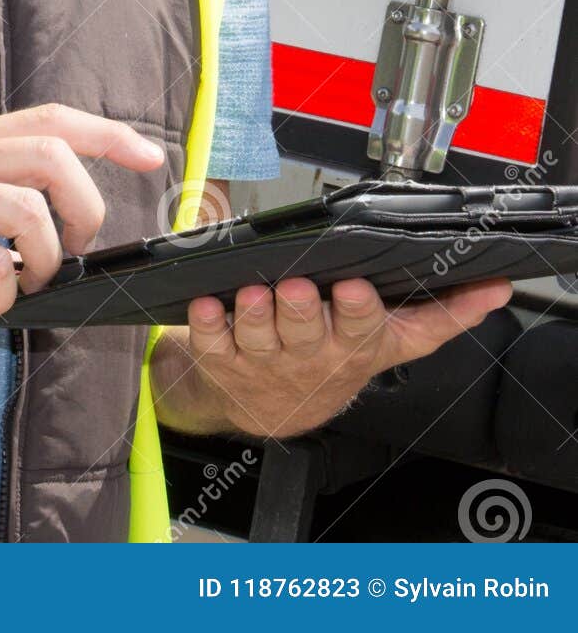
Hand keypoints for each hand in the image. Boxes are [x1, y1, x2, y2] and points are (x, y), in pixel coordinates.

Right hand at [0, 104, 163, 321]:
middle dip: (86, 207)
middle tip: (72, 249)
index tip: (151, 155)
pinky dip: (0, 296)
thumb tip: (36, 223)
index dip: (109, 133)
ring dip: (45, 258)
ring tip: (24, 286)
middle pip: (53, 155)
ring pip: (29, 210)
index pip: (51, 119)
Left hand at [162, 274, 512, 437]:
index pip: (361, 328)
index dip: (358, 311)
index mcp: (352, 346)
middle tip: (296, 289)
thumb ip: (444, 315)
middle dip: (301, 311)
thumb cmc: (336, 357)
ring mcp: (262, 360)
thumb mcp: (395, 342)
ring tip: (252, 293)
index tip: (355, 288)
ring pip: (257, 336)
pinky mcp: (223, 360)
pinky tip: (204, 303)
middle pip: (306, 332)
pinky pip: (210, 341)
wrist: (273, 410)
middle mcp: (308, 356)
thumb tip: (494, 289)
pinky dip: (205, 323)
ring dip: (253, 314)